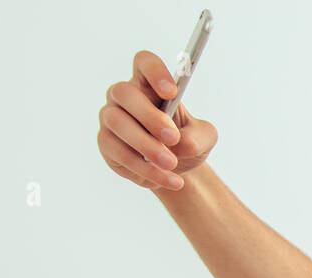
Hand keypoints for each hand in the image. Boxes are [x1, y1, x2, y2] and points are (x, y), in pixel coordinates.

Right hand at [97, 50, 218, 190]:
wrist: (175, 170)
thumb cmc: (187, 142)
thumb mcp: (204, 138)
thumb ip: (198, 136)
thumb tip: (182, 144)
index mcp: (149, 85)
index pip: (144, 62)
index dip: (155, 72)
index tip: (172, 92)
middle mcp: (124, 97)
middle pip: (125, 93)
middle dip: (150, 116)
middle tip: (173, 138)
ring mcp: (111, 118)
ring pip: (118, 123)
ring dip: (146, 145)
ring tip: (172, 163)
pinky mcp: (106, 144)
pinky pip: (119, 153)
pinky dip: (146, 168)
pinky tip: (169, 179)